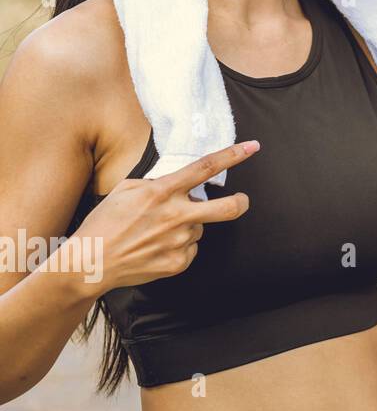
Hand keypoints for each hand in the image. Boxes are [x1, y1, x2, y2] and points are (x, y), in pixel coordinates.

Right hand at [71, 141, 258, 296]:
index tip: (252, 147)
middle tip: (241, 200)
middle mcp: (176, 215)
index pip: (206, 168)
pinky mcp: (179, 262)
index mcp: (163, 192)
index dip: (233, 155)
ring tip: (158, 231)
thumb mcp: (126, 189)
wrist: (90, 263)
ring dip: (188, 225)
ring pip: (200, 227)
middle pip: (228, 208)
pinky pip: (191, 248)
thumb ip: (157, 183)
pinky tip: (157, 246)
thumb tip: (180, 184)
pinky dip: (180, 245)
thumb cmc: (104, 224)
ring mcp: (180, 241)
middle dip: (241, 202)